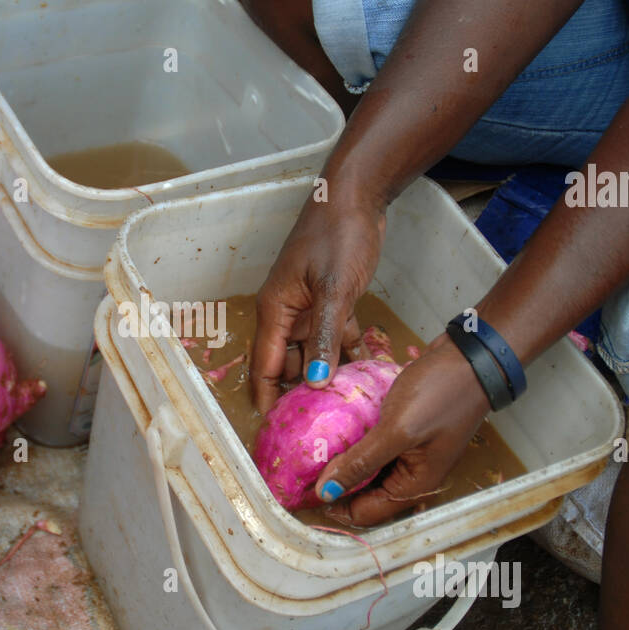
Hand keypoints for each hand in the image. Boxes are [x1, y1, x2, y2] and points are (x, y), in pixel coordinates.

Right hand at [251, 196, 385, 411]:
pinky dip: (348, 356)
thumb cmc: (337, 235)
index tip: (274, 433)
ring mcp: (310, 309)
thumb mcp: (334, 289)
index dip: (266, 399)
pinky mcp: (333, 303)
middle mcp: (288, 314)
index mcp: (276, 311)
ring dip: (328, 379)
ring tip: (342, 413)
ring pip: (315, 355)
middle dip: (299, 396)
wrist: (355, 197)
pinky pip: (337, 339)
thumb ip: (326, 337)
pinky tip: (364, 380)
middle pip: (289, 366)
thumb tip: (317, 383)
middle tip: (317, 430)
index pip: (265, 366)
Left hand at [316, 334, 489, 525]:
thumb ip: (361, 462)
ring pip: (364, 467)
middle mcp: (410, 473)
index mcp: (414, 485)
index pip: (365, 512)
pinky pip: (370, 443)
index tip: (298, 492)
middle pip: (363, 492)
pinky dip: (351, 440)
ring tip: (306, 449)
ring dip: (339, 460)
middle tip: (297, 468)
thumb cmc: (440, 394)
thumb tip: (326, 491)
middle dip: (331, 483)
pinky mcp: (402, 429)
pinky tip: (329, 429)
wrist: (468, 355)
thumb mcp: (397, 431)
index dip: (331, 505)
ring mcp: (407, 451)